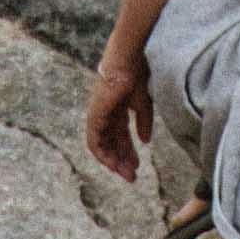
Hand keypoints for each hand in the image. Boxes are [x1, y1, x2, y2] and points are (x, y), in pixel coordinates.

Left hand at [83, 43, 153, 185]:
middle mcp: (106, 115)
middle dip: (122, 161)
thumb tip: (145, 141)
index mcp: (118, 110)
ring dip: (113, 161)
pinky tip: (112, 163)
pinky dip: (103, 153)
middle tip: (132, 177)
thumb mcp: (143, 103)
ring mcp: (99, 115)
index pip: (121, 137)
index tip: (137, 166)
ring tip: (125, 174)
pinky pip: (94, 140)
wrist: (127, 61)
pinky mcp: (95, 115)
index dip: (129, 152)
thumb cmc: (136, 75)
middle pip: (113, 144)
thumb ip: (144, 122)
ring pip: (103, 145)